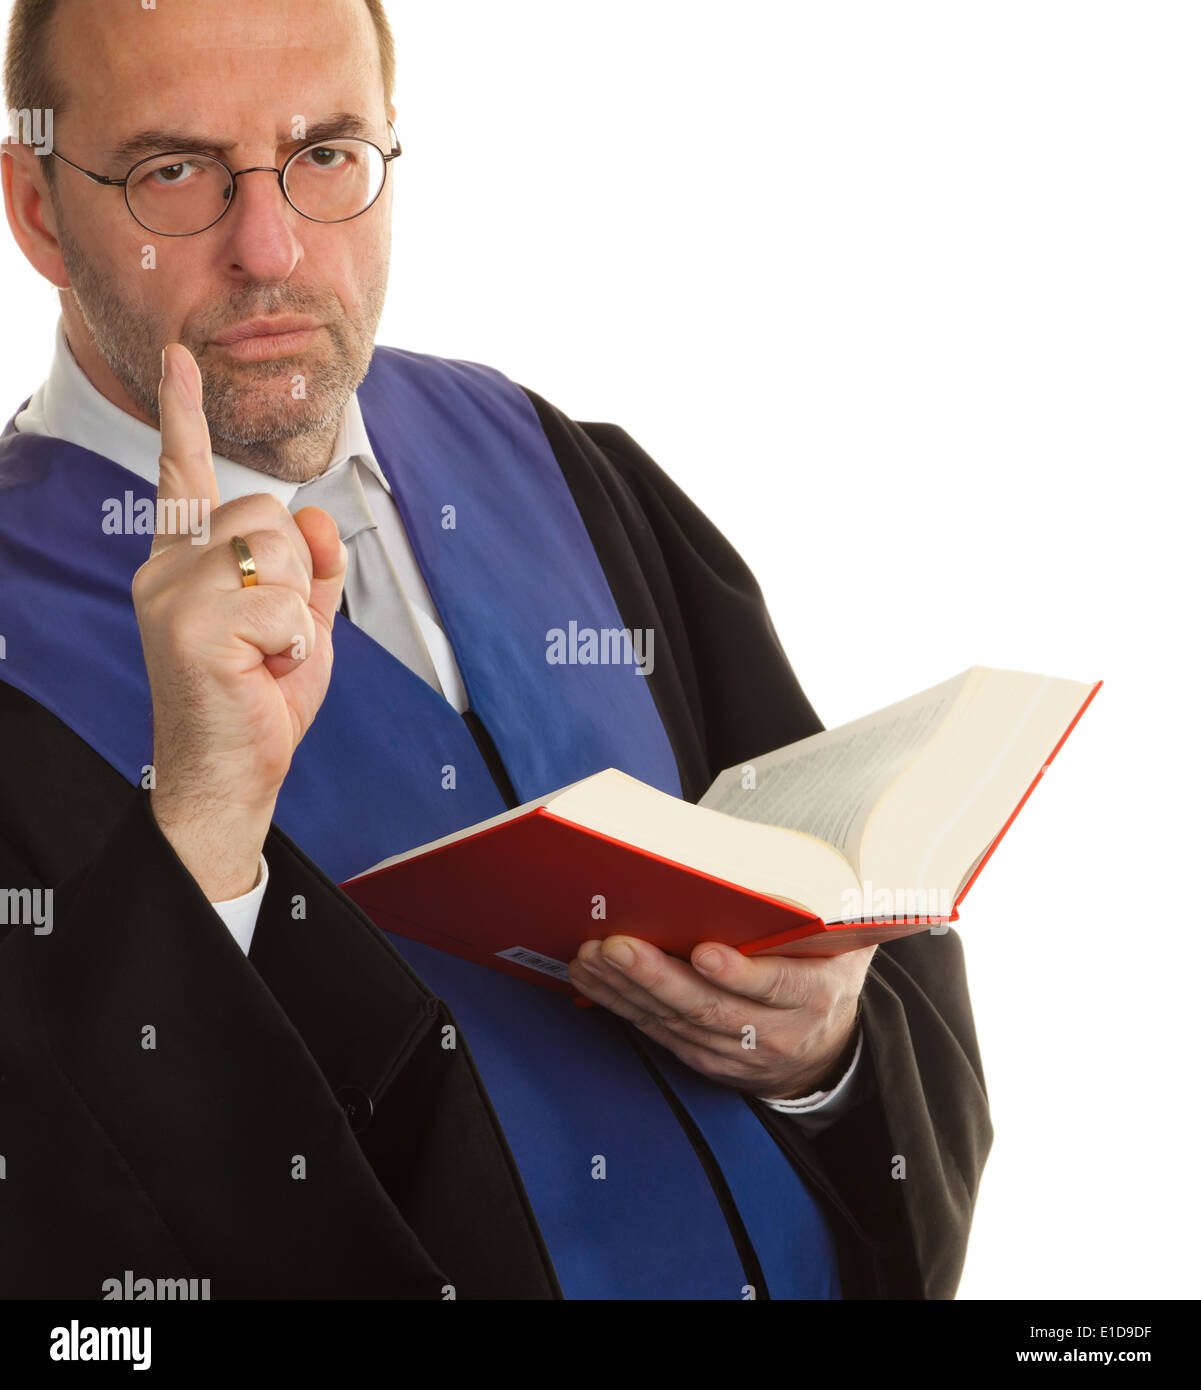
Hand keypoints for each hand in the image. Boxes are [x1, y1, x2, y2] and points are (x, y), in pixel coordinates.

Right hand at [131, 343, 346, 900]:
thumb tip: (315, 515)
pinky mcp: (188, 626)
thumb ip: (312, 569)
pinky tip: (261, 671)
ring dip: (296, 608)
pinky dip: (294, 641)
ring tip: (264, 655)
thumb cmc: (259, 702)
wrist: (230, 775)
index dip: (186, 416)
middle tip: (270, 637)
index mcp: (185, 564)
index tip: (182, 359)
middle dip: (295, 573)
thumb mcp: (301, 623)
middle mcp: (166, 570)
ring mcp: (170, 595)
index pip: (186, 477)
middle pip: (265, 511)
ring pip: (276, 548)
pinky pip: (284, 602)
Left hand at [567, 936, 875, 1098]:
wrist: (823, 1049)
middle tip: (616, 946)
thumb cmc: (822, 972)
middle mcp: (775, 1030)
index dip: (739, 973)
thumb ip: (814, 912)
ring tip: (591, 957)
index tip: (704, 952)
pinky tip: (592, 980)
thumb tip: (769, 864)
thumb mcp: (837, 942)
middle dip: (656, 975)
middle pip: (708, 1006)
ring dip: (626, 989)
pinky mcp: (704, 1059)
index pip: (775, 985)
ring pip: (674, 1021)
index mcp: (813, 993)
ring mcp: (737, 1052)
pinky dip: (621, 1005)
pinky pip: (658, 1031)